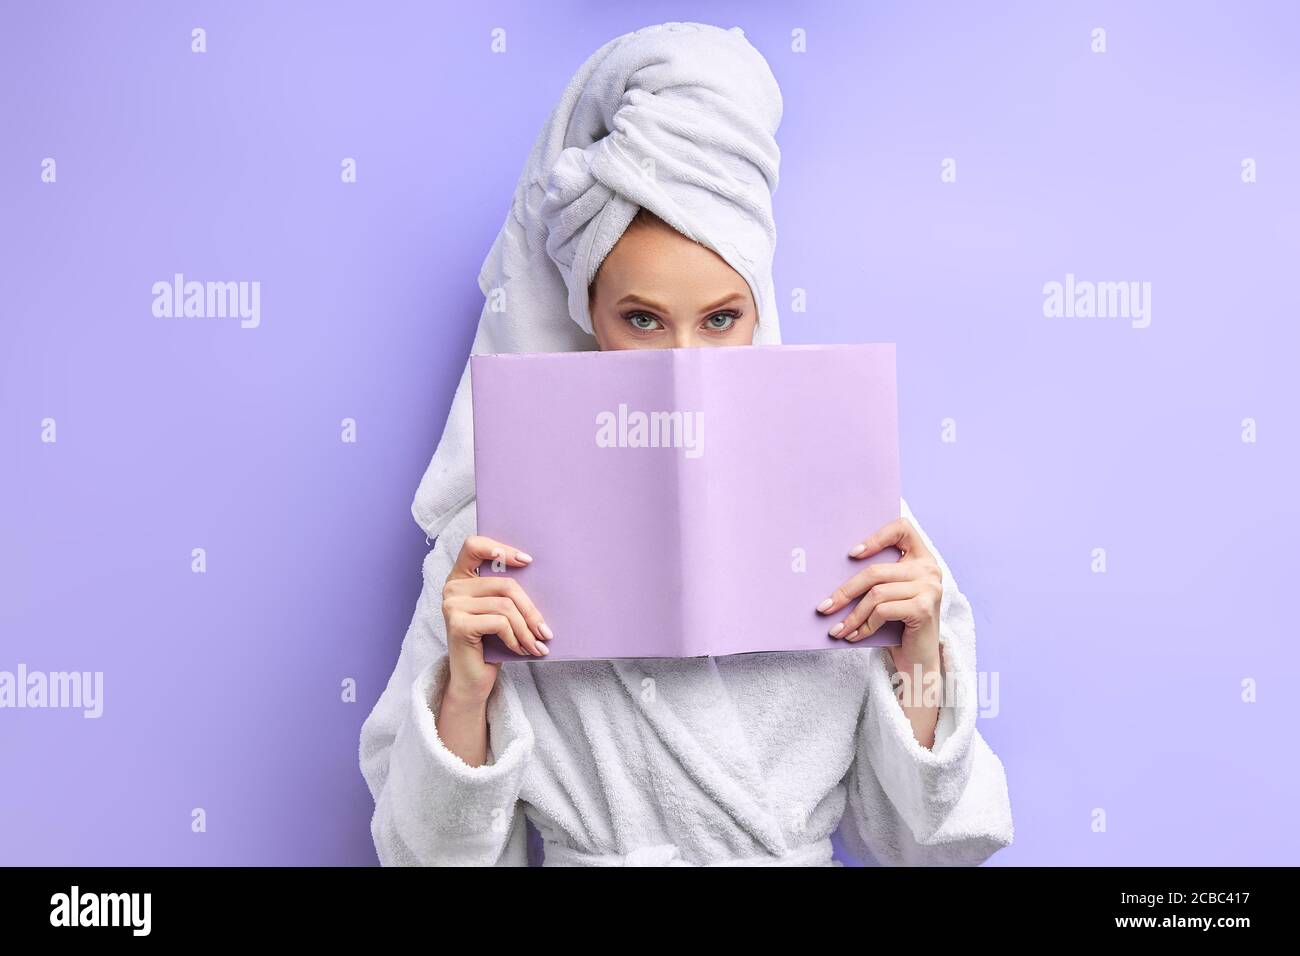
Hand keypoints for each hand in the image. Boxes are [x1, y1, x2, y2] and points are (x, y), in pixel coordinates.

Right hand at [441, 535, 551, 703]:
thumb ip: (507, 592)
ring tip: (537, 645)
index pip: (474, 545)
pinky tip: (520, 650)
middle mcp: (452, 587)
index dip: (501, 549)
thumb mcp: (500, 612)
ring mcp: (452, 605)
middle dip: (531, 610)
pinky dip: (515, 638)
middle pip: (504, 584)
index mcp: (461, 577)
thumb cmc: (491, 643)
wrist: (473, 680)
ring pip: (505, 606)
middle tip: (546, 632)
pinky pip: (499, 623)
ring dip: (527, 629)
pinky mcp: (457, 624)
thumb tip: (541, 574)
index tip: (528, 561)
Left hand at [815, 516, 942, 674]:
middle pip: (876, 571)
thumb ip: (876, 578)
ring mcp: (929, 588)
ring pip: (876, 594)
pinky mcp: (924, 608)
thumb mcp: (890, 595)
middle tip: (824, 607)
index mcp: (921, 557)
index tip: (851, 554)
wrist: (919, 660)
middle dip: (845, 591)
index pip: (902, 528)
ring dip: (852, 615)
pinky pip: (882, 611)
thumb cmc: (899, 625)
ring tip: (838, 629)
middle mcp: (929, 569)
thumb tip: (830, 570)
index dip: (876, 536)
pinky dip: (864, 625)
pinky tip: (855, 636)